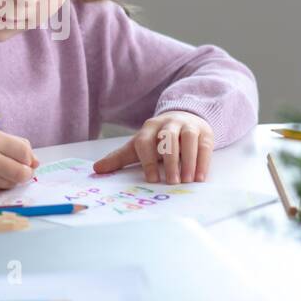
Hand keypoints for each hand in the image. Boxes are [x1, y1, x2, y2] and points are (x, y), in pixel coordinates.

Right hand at [0, 125, 38, 193]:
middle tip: (23, 170)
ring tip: (1, 170)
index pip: (23, 151)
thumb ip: (8, 143)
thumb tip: (34, 160)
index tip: (28, 159)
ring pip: (10, 183)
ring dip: (12, 179)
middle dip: (26, 172)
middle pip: (21, 171)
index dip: (29, 157)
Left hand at [93, 111, 213, 183]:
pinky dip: (203, 161)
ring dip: (188, 161)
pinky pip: (204, 145)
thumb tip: (96, 169)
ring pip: (188, 139)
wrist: (183, 118)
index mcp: (149, 127)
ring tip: (187, 181)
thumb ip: (119, 158)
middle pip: (169, 139)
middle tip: (172, 183)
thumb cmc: (157, 139)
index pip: (146, 141)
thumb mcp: (137, 146)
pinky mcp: (204, 131)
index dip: (148, 160)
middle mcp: (168, 123)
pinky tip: (200, 177)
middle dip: (170, 161)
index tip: (152, 179)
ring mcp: (187, 125)